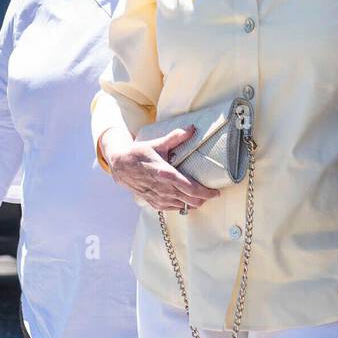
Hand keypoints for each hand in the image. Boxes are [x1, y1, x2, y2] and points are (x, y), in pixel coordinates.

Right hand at [100, 125, 219, 210]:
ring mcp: (158, 198)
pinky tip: (186, 201)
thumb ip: (176, 137)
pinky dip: (182, 206)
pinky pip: (172, 209)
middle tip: (212, 194)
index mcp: (166, 174)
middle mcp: (163, 189)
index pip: (191, 189)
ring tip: (201, 197)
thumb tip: (192, 128)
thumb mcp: (157, 144)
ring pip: (182, 206)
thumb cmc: (139, 154)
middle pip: (190, 201)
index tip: (216, 192)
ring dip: (193, 203)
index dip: (206, 193)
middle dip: (203, 199)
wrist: (120, 166)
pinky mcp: (153, 203)